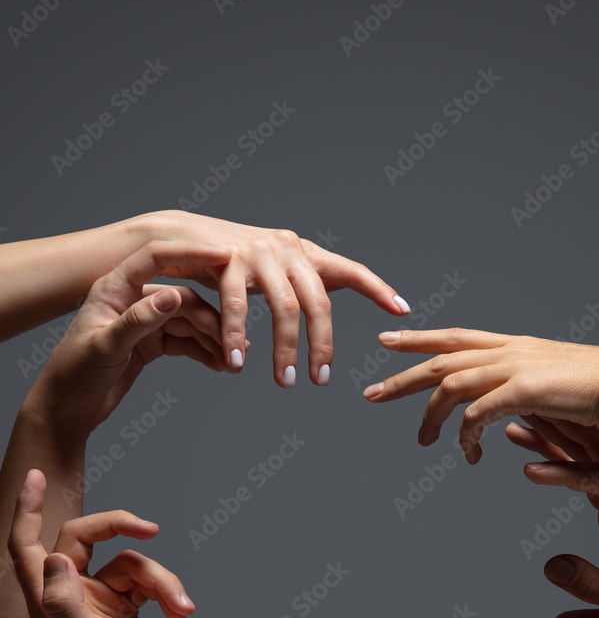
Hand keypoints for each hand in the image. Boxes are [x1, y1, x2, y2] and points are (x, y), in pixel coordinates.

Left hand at [9, 469, 189, 617]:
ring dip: (162, 581)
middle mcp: (71, 595)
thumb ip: (66, 603)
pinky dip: (169, 592)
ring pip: (130, 561)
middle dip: (120, 528)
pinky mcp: (127, 607)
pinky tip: (181, 613)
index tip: (37, 477)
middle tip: (150, 528)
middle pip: (86, 538)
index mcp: (51, 600)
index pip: (28, 544)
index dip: (28, 509)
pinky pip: (149, 579)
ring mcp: (99, 600)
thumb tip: (56, 559)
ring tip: (181, 608)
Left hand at [28, 240, 236, 433]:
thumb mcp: (104, 348)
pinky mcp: (152, 343)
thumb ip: (138, 321)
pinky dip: (205, 352)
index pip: (157, 258)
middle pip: (184, 299)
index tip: (225, 255)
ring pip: (190, 322)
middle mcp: (132, 299)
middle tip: (237, 345)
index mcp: (115, 288)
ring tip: (234, 362)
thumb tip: (173, 295)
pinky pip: (187, 342)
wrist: (66, 409)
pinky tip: (221, 364)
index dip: (191, 253)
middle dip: (213, 321)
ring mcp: (144, 321)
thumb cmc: (73, 375)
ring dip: (214, 340)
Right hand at [150, 212, 410, 382]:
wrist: (176, 235)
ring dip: (284, 349)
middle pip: (319, 301)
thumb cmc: (227, 262)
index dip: (377, 288)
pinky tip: (238, 363)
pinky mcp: (227, 258)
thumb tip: (316, 310)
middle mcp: (287, 248)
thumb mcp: (270, 271)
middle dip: (321, 345)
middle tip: (321, 380)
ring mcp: (259, 252)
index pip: (350, 269)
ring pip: (283, 308)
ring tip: (285, 382)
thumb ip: (294, 284)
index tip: (403, 311)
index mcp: (303, 253)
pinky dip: (238, 337)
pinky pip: (238, 306)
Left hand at [362, 330, 598, 461]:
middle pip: (440, 359)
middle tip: (370, 395)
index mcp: (512, 346)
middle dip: (401, 377)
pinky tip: (468, 453)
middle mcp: (507, 351)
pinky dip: (467, 434)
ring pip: (450, 386)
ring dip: (430, 416)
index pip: (455, 338)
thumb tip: (499, 408)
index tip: (387, 341)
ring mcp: (514, 368)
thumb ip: (519, 391)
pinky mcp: (523, 390)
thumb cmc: (595, 391)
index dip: (419, 339)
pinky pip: (478, 413)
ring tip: (422, 443)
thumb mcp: (549, 385)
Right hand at [506, 415, 598, 607]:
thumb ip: (594, 585)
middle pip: (595, 446)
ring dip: (551, 428)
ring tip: (514, 417)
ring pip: (583, 444)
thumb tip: (551, 568)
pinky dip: (551, 444)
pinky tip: (526, 434)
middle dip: (558, 429)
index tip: (531, 472)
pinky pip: (576, 457)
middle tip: (522, 414)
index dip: (569, 475)